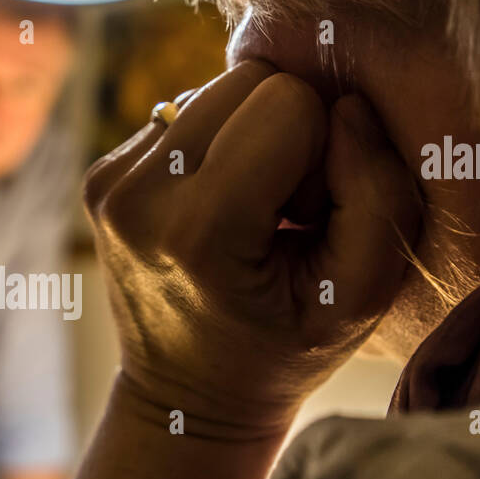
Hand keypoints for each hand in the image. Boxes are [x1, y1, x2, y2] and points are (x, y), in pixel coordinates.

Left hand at [83, 60, 421, 436]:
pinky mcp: (101, 175)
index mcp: (195, 230)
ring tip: (256, 214)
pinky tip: (222, 211)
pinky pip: (186, 113)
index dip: (324, 152)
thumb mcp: (362, 295)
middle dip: (290, 133)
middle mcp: (135, 195)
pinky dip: (216, 149)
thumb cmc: (284, 351)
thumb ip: (379, 193)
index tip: (311, 217)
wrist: (187, 399)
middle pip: (250, 79)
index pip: (289, 101)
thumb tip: (345, 105)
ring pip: (217, 88)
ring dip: (253, 138)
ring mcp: (108, 182)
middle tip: (289, 213)